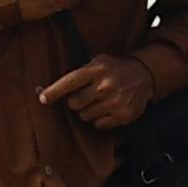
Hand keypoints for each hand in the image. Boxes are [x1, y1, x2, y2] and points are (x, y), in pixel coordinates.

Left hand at [41, 52, 155, 130]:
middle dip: (76, 101)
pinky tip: (108, 108)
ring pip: (85, 116)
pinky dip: (100, 119)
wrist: (144, 75)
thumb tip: (44, 91)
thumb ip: (77, 74)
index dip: (54, 91)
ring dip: (88, 111)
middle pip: (74, 104)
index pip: (70, 82)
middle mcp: (106, 85)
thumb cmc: (114, 69)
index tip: (42, 99)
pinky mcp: (123, 115)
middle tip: (86, 95)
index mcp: (97, 69)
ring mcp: (115, 101)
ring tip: (99, 101)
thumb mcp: (98, 62)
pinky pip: (99, 124)